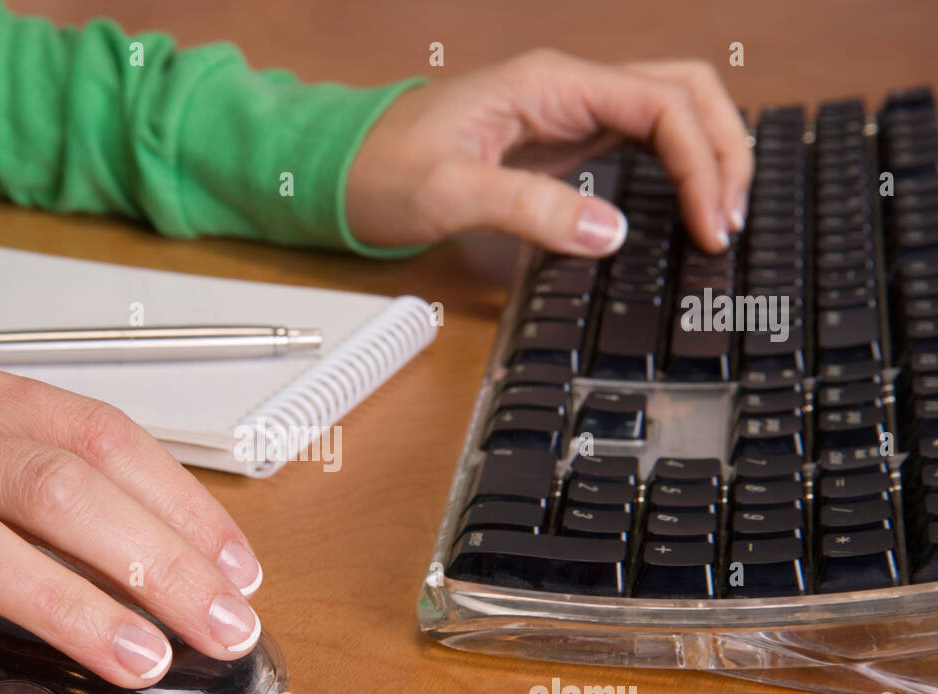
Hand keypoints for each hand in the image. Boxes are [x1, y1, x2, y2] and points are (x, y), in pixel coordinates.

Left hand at [346, 48, 752, 256]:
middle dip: (724, 149)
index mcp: (548, 84)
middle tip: (730, 223)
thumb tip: (611, 232)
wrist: (340, 169)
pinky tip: (682, 208)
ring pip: (668, 111)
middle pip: (683, 92)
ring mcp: (566, 111)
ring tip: (720, 219)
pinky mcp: (559, 142)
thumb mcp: (447, 195)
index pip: (661, 103)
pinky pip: (639, 139)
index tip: (711, 225)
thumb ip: (529, 210)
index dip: (701, 163)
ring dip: (707, 155)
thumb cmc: (379, 171)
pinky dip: (675, 168)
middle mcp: (566, 88)